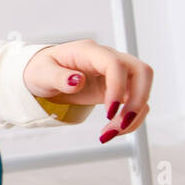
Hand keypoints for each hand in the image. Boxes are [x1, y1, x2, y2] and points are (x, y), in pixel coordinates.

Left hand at [22, 39, 152, 142]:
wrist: (44, 75)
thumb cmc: (42, 69)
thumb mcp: (41, 73)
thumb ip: (58, 77)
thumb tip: (77, 81)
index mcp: (88, 51)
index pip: (115, 64)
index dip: (117, 87)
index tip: (109, 111)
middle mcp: (107, 59)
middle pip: (142, 72)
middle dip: (138, 100)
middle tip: (122, 123)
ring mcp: (116, 75)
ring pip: (142, 90)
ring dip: (134, 115)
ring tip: (111, 133)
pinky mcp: (117, 90)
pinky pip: (134, 103)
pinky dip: (130, 119)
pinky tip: (113, 131)